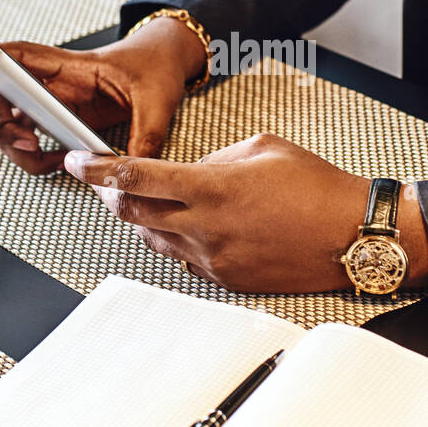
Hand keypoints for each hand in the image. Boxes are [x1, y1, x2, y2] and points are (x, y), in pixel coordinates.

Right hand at [0, 16, 207, 173]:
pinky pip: (26, 134)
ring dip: (15, 147)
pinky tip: (53, 163)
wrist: (165, 63)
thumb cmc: (156, 70)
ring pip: (8, 121)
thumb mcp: (159, 102)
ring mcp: (51, 100)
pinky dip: (29, 154)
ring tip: (50, 162)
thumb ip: (144, 138)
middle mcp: (53, 81)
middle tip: (28, 148)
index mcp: (72, 65)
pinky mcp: (56, 117)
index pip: (18, 55)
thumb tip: (127, 174)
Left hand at [62, 132, 427, 292]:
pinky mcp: (226, 279)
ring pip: (153, 238)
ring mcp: (213, 258)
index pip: (136, 177)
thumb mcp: (262, 147)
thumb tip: (189, 172)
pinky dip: (174, 238)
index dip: (97, 168)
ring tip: (144, 198)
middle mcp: (205, 227)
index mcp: (212, 187)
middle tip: (102, 178)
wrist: (351, 235)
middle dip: (109, 192)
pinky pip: (183, 258)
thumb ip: (214, 157)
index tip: (76, 161)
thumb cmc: (316, 187)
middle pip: (131, 212)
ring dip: (141, 217)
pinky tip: (187, 224)